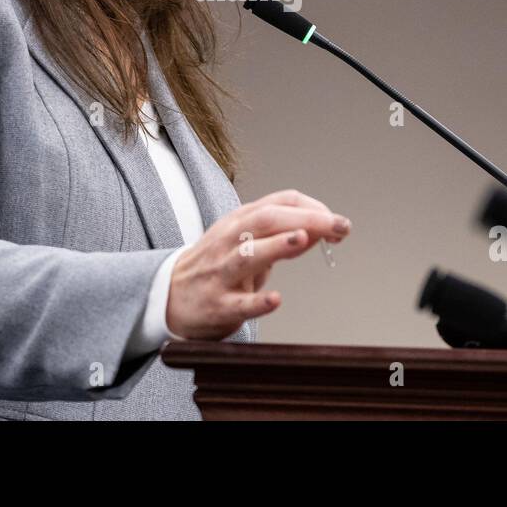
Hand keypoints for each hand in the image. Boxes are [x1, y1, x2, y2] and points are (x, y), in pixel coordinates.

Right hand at [165, 189, 350, 339]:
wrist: (167, 295)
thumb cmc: (216, 264)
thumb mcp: (246, 241)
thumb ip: (282, 235)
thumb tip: (321, 230)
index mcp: (240, 221)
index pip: (280, 202)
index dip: (313, 208)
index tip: (337, 222)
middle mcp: (230, 240)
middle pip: (267, 219)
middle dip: (307, 219)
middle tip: (339, 226)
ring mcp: (222, 272)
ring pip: (249, 253)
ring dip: (278, 245)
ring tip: (303, 239)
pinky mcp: (217, 304)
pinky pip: (239, 303)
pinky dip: (257, 300)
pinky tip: (275, 299)